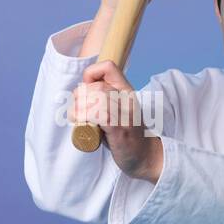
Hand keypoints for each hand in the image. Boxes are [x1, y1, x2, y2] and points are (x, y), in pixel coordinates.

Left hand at [72, 60, 163, 182]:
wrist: (145, 157)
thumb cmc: (126, 135)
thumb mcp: (117, 110)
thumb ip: (103, 98)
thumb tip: (79, 92)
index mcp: (126, 91)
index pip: (108, 66)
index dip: (90, 75)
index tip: (86, 92)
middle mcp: (127, 99)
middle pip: (95, 86)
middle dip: (78, 98)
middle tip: (78, 113)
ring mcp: (125, 114)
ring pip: (96, 97)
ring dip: (79, 109)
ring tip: (78, 120)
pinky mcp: (120, 129)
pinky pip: (99, 113)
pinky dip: (85, 117)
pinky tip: (83, 125)